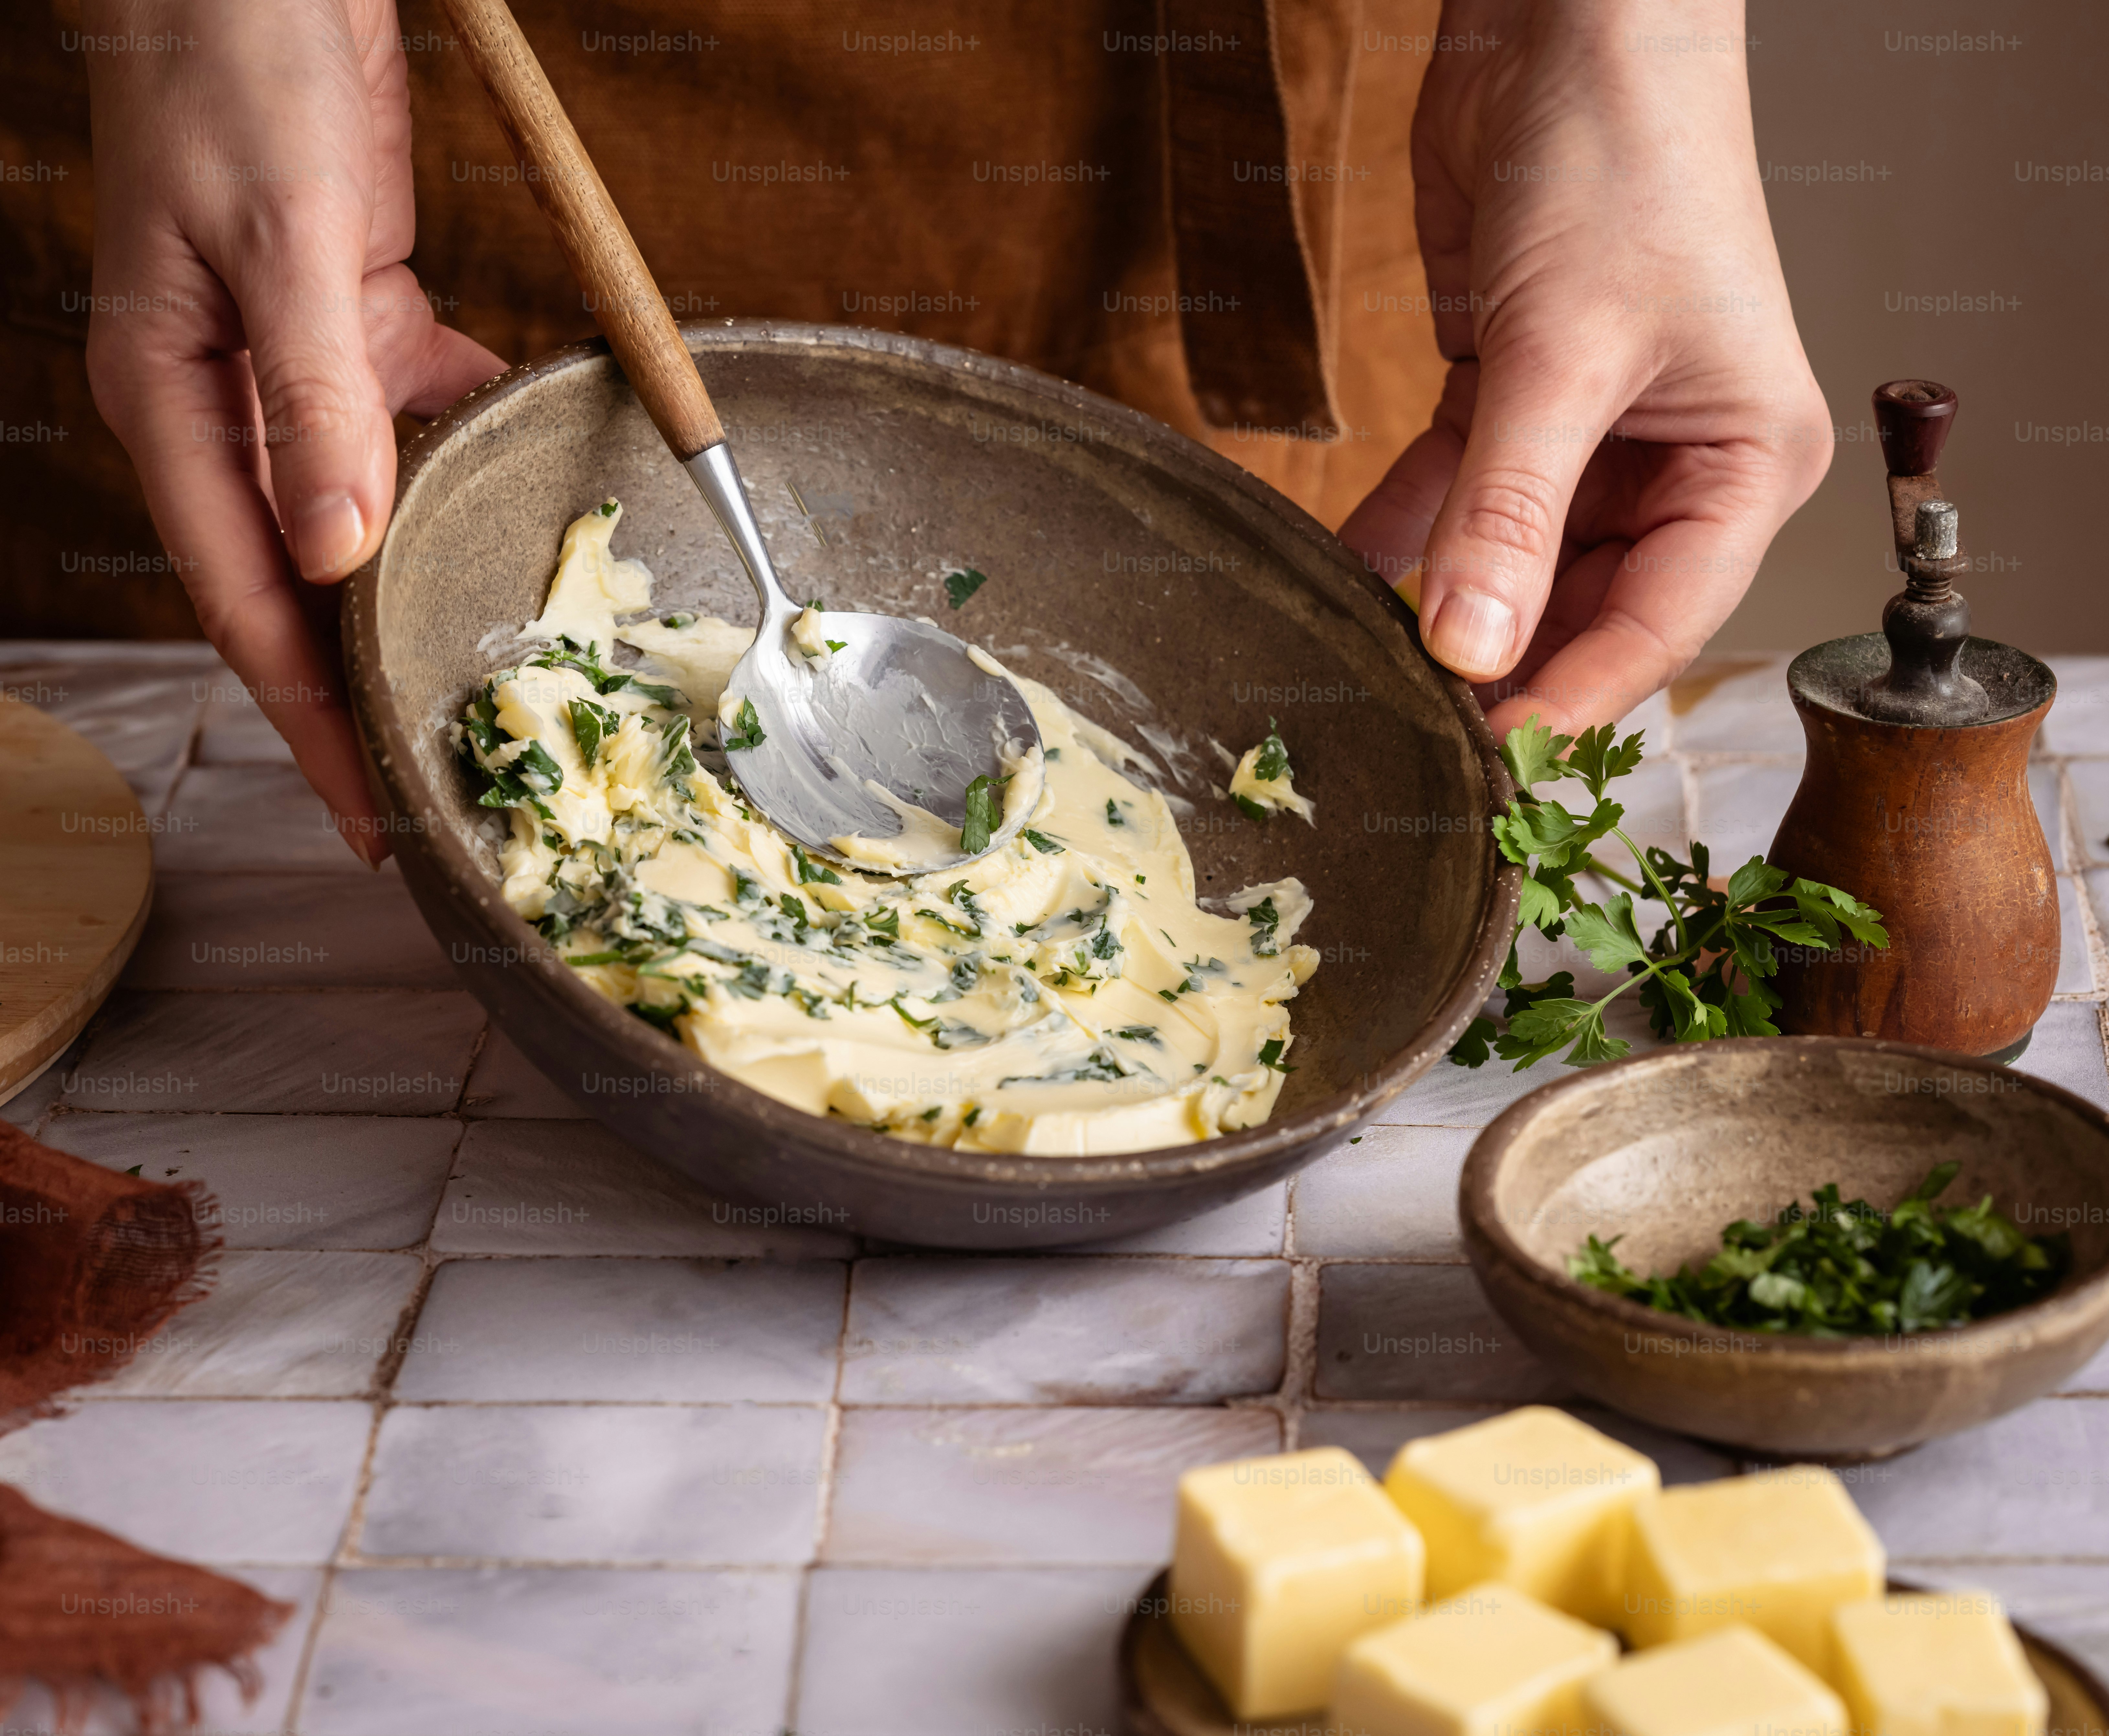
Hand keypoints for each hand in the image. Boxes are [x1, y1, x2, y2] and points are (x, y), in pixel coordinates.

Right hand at [82, 0, 503, 861]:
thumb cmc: (236, 71)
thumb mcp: (281, 239)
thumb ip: (315, 397)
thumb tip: (339, 549)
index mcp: (175, 407)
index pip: (250, 605)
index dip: (311, 717)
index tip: (369, 810)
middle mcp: (231, 408)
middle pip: (307, 585)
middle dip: (368, 682)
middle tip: (446, 772)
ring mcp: (298, 371)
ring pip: (366, 515)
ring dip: (423, 584)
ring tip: (491, 672)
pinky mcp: (363, 325)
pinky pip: (421, 420)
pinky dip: (473, 456)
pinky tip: (526, 496)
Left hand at [1341, 0, 1832, 741]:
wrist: (1570, 29)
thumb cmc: (1625, 157)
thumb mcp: (1564, 352)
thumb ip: (1510, 510)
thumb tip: (1469, 646)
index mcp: (1741, 464)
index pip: (1656, 624)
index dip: (1570, 702)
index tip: (1487, 766)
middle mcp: (1673, 462)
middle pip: (1580, 608)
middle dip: (1496, 666)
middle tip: (1408, 733)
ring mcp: (1589, 435)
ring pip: (1509, 562)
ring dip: (1437, 610)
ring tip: (1362, 674)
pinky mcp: (1511, 399)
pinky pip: (1453, 500)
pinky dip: (1395, 539)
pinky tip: (1339, 585)